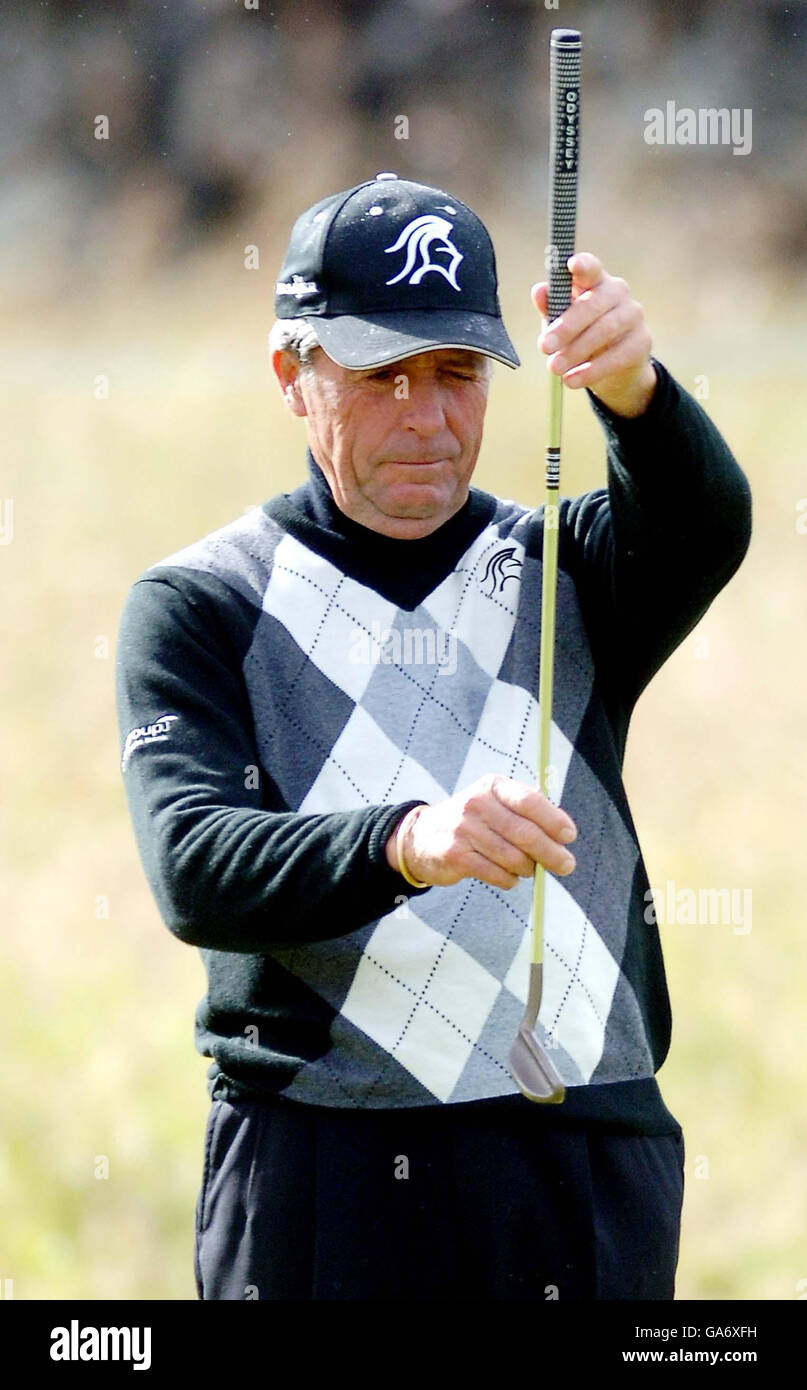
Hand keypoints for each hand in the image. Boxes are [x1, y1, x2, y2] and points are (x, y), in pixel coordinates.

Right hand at [385, 773, 576, 890]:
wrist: (422, 836)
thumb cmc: (472, 820)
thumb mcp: (494, 802)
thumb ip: (526, 811)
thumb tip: (562, 834)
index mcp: (493, 786)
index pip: (529, 801)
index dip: (553, 820)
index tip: (569, 836)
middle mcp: (477, 804)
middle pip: (525, 833)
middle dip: (551, 853)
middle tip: (566, 865)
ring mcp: (464, 829)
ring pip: (513, 857)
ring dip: (528, 868)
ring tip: (528, 869)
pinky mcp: (456, 855)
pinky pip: (497, 874)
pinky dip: (509, 880)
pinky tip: (509, 877)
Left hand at [532, 252, 655, 417]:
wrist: (607, 369)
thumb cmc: (578, 335)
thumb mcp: (559, 322)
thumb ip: (551, 307)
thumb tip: (539, 291)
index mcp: (595, 281)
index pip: (590, 267)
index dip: (583, 265)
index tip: (571, 265)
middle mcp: (618, 292)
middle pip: (592, 304)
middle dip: (566, 327)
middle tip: (544, 347)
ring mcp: (633, 315)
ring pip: (604, 330)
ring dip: (576, 351)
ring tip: (554, 368)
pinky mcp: (642, 342)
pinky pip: (616, 356)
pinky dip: (591, 370)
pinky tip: (571, 380)